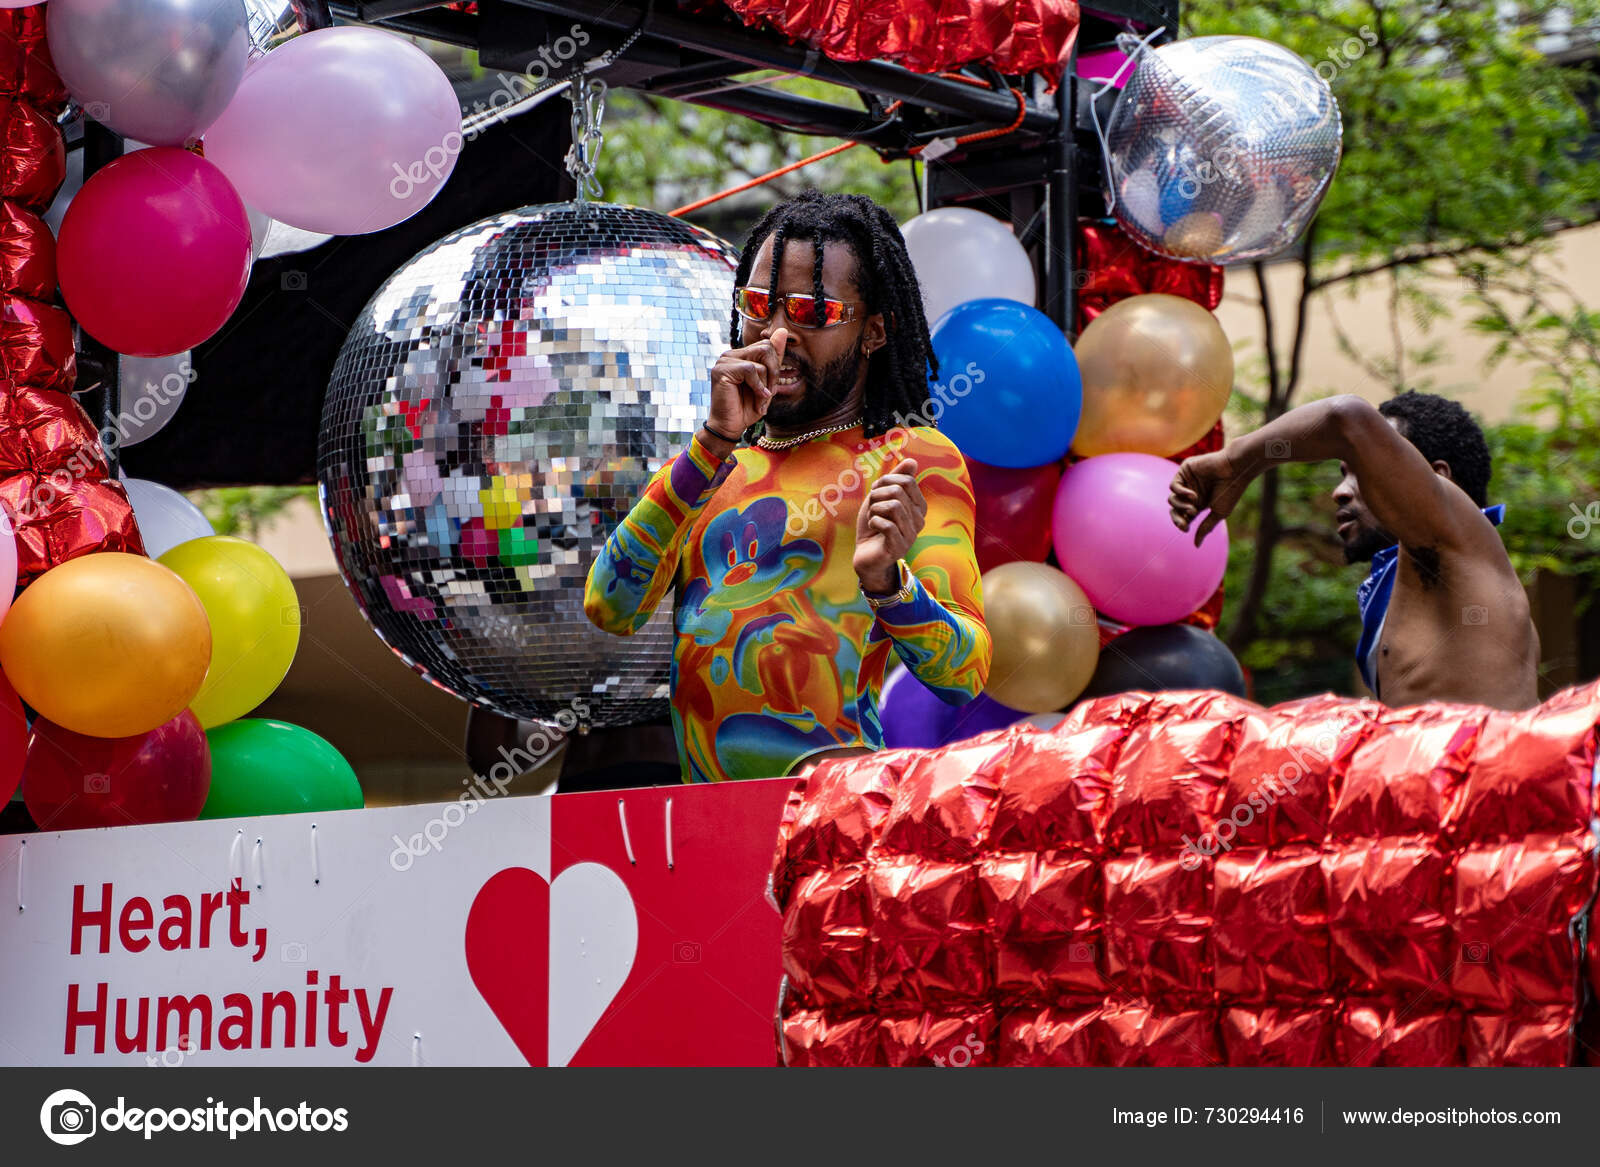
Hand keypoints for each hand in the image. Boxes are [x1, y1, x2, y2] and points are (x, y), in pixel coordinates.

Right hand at [707, 328, 787, 437]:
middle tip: (768, 394)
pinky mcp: (722, 370)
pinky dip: (758, 386)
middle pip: (766, 348)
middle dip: (773, 373)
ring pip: (761, 360)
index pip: (767, 345)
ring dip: (766, 384)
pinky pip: (750, 369)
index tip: (770, 388)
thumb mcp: (767, 382)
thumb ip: (774, 358)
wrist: (731, 427)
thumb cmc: (747, 408)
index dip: (775, 366)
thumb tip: (782, 331)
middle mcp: (731, 355)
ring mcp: (724, 361)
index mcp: (740, 356)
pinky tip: (758, 399)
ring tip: (760, 399)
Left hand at [854, 458, 925, 592]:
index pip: (907, 481)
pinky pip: (887, 525)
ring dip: (875, 509)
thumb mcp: (881, 498)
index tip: (876, 493)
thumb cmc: (874, 525)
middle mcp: (919, 521)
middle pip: (898, 492)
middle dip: (878, 496)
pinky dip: (874, 522)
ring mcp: (911, 535)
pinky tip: (873, 528)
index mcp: (919, 507)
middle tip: (872, 508)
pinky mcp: (899, 548)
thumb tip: (912, 461)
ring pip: (894, 506)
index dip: (885, 482)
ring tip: (873, 518)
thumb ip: (896, 479)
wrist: (865, 554)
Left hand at [1169, 448, 1250, 545]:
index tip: (1186, 528)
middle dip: (1176, 517)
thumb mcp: (1217, 513)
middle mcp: (1192, 492)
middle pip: (1174, 509)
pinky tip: (1193, 495)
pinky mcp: (1185, 470)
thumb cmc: (1230, 492)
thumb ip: (1205, 528)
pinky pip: (1173, 486)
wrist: (1236, 470)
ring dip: (1180, 506)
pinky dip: (1180, 493)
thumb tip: (1196, 546)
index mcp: (1199, 503)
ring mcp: (1187, 481)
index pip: (1182, 516)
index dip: (1180, 523)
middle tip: (1184, 522)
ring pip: (1172, 499)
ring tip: (1194, 507)